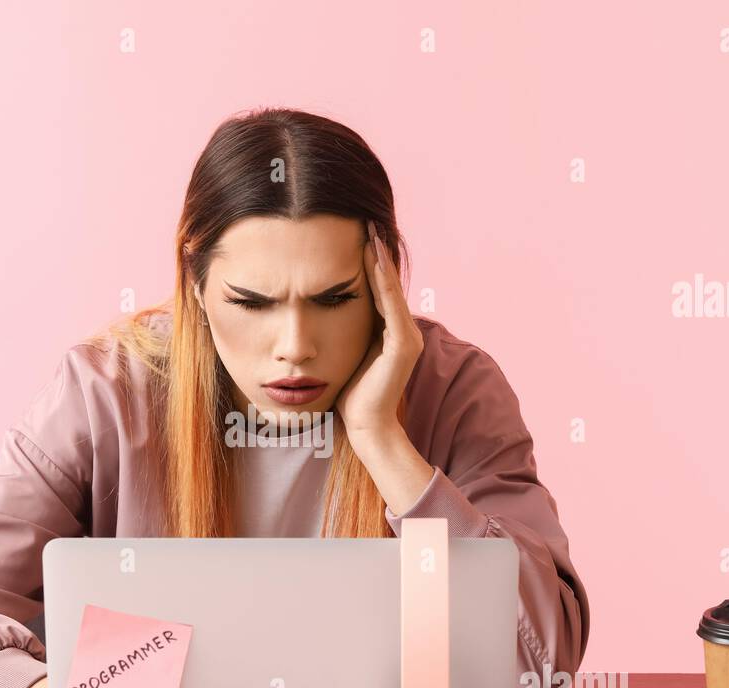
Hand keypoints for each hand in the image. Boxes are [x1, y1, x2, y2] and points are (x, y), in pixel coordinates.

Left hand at [335, 220, 423, 437]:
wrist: (365, 426)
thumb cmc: (350, 394)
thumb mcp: (346, 352)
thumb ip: (345, 330)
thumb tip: (321, 307)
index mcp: (391, 331)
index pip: (379, 288)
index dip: (370, 261)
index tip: (357, 232)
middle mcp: (404, 330)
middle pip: (388, 283)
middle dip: (377, 251)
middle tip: (367, 220)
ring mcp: (407, 337)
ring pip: (390, 290)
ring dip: (380, 259)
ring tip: (371, 231)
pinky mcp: (403, 346)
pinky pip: (390, 306)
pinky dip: (381, 282)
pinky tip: (372, 260)